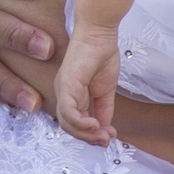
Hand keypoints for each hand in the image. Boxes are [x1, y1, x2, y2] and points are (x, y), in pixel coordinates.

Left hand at [56, 20, 120, 145]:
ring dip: (86, 134)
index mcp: (72, 95)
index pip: (75, 124)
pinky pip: (68, 111)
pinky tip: (95, 125)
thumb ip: (104, 110)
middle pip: (69, 127)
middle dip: (89, 138)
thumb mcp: (105, 91)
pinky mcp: (67, 84)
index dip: (91, 135)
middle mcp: (64, 93)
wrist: (100, 34)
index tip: (110, 137)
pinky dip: (81, 123)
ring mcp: (63, 89)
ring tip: (102, 134)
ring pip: (66, 123)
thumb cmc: (101, 56)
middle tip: (107, 140)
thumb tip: (105, 130)